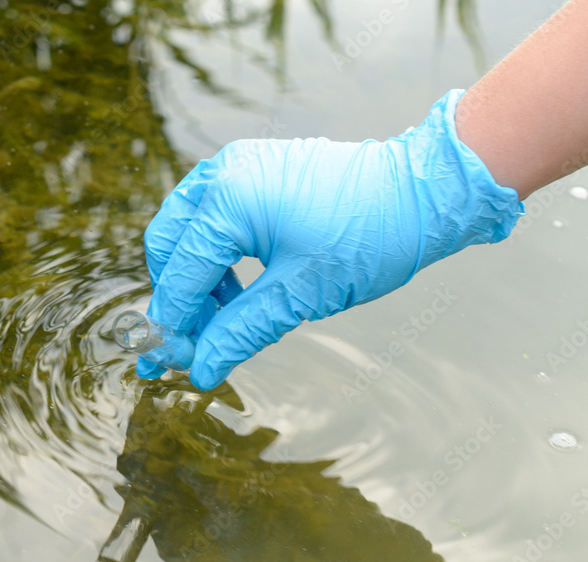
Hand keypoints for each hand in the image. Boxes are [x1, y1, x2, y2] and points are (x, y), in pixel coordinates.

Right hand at [139, 90, 523, 389]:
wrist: (422, 193)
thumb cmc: (367, 239)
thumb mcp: (299, 295)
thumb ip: (240, 332)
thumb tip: (201, 371)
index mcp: (229, 200)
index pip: (181, 272)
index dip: (172, 323)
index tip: (164, 363)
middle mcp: (223, 173)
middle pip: (168, 243)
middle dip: (176, 295)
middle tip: (190, 341)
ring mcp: (238, 164)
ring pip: (188, 229)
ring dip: (196, 277)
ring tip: (222, 319)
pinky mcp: (255, 168)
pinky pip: (214, 214)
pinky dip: (216, 253)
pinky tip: (239, 289)